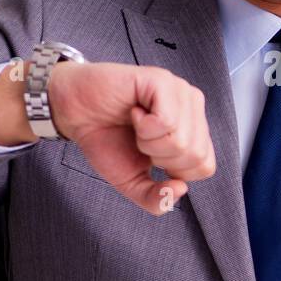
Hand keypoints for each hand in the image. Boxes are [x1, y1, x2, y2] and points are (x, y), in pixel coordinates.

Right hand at [0, 61, 214, 214]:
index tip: (150, 155)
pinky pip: (166, 122)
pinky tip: (133, 113)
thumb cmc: (106, 139)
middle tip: (139, 138)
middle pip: (195, 155)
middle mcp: (192, 107)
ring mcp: (179, 91)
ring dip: (148, 142)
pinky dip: (144, 127)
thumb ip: (157, 199)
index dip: (173, 172)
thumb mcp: (132, 182)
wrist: (75, 114)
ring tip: (135, 124)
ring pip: (182, 140)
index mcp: (193, 128)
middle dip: (159, 157)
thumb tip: (179, 190)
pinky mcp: (162, 81)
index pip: (205, 166)